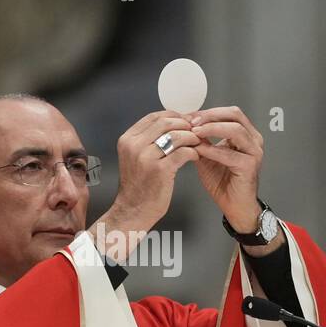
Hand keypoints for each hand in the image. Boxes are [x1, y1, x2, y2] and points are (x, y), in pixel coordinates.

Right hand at [91, 112, 199, 262]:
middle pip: (166, 122)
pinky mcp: (160, 170)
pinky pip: (183, 152)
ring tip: (197, 144)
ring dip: (191, 138)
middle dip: (185, 125)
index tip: (185, 121)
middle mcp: (134, 146)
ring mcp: (146, 158)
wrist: (133, 210)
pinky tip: (195, 156)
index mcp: (128, 139)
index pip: (154, 116)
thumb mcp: (135, 157)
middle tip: (196, 131)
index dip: (174, 116)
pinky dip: (193, 152)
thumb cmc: (138, 185)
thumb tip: (173, 123)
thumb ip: (149, 140)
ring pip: (176, 135)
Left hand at [187, 105, 264, 230]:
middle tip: (192, 121)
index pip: (229, 113)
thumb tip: (187, 126)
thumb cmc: (223, 182)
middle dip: (210, 115)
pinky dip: (212, 149)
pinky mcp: (249, 166)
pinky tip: (199, 150)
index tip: (189, 116)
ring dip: (212, 128)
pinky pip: (229, 153)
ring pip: (235, 130)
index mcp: (245, 135)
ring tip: (194, 132)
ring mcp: (254, 152)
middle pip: (234, 114)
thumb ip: (201, 140)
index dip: (208, 112)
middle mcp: (253, 140)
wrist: (234, 206)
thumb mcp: (207, 156)